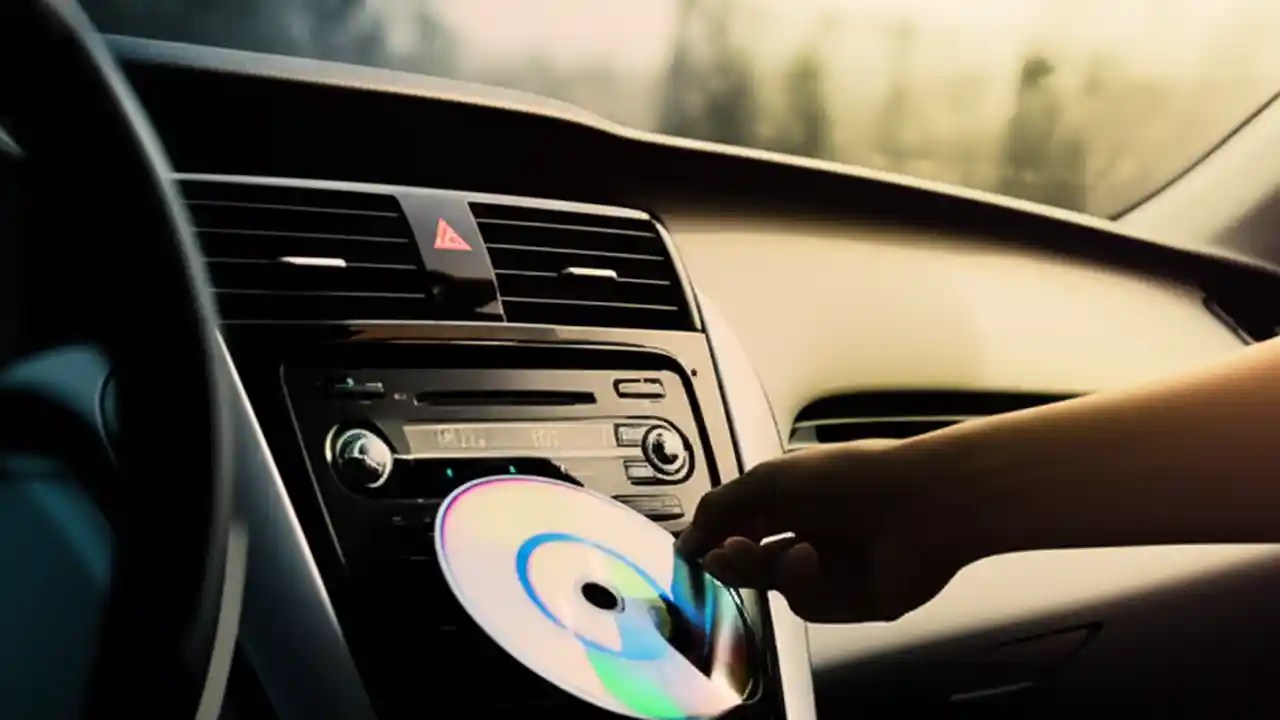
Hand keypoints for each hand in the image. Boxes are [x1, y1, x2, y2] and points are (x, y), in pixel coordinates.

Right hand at [676, 440, 957, 622]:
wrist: (919, 505)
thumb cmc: (849, 477)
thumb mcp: (769, 479)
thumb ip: (721, 507)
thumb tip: (687, 538)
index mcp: (790, 495)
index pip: (739, 523)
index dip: (714, 537)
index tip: (693, 550)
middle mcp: (809, 530)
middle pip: (751, 560)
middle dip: (734, 559)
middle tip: (723, 556)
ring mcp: (830, 567)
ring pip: (775, 584)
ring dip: (771, 569)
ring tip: (788, 551)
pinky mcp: (851, 600)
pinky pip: (807, 605)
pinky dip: (805, 584)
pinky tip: (815, 561)